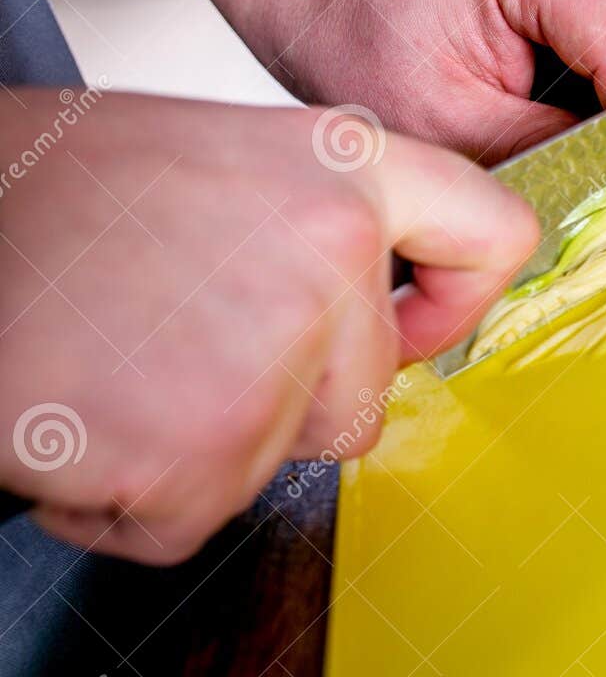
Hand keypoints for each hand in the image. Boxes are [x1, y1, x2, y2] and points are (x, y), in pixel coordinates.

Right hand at [0, 89, 537, 562]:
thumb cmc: (41, 193)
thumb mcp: (217, 159)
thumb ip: (314, 224)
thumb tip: (374, 303)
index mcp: (342, 166)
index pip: (491, 236)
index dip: (459, 302)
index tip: (418, 329)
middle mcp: (331, 250)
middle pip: (366, 396)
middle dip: (277, 403)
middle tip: (166, 340)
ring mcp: (275, 350)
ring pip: (278, 460)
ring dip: (198, 447)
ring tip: (113, 363)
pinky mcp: (206, 444)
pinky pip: (194, 517)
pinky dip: (128, 499)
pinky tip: (77, 418)